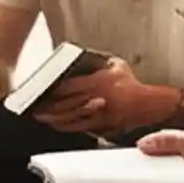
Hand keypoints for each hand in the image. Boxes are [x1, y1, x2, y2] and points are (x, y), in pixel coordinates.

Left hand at [34, 58, 160, 134]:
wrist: (147, 104)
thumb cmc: (131, 84)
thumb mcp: (117, 65)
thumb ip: (101, 61)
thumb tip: (89, 55)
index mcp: (97, 82)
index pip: (69, 87)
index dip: (54, 90)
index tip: (44, 91)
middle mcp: (95, 98)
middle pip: (66, 104)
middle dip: (50, 108)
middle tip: (36, 109)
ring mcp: (98, 113)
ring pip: (71, 118)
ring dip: (55, 119)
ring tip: (42, 119)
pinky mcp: (101, 125)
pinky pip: (81, 127)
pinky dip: (67, 127)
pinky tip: (58, 126)